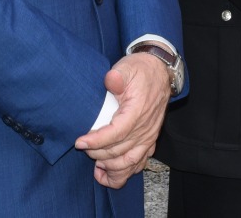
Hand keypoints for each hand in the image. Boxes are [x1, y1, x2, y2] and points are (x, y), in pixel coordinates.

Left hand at [75, 53, 170, 189]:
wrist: (161, 72)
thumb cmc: (141, 70)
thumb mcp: (127, 67)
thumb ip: (117, 76)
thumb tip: (110, 81)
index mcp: (137, 112)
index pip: (116, 133)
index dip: (96, 141)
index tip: (79, 142)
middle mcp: (145, 129)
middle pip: (119, 151)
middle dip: (98, 153)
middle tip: (84, 148)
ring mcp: (149, 137)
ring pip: (130, 163)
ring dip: (111, 168)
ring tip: (95, 165)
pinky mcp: (150, 141)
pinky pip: (139, 163)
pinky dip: (124, 173)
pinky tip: (109, 174)